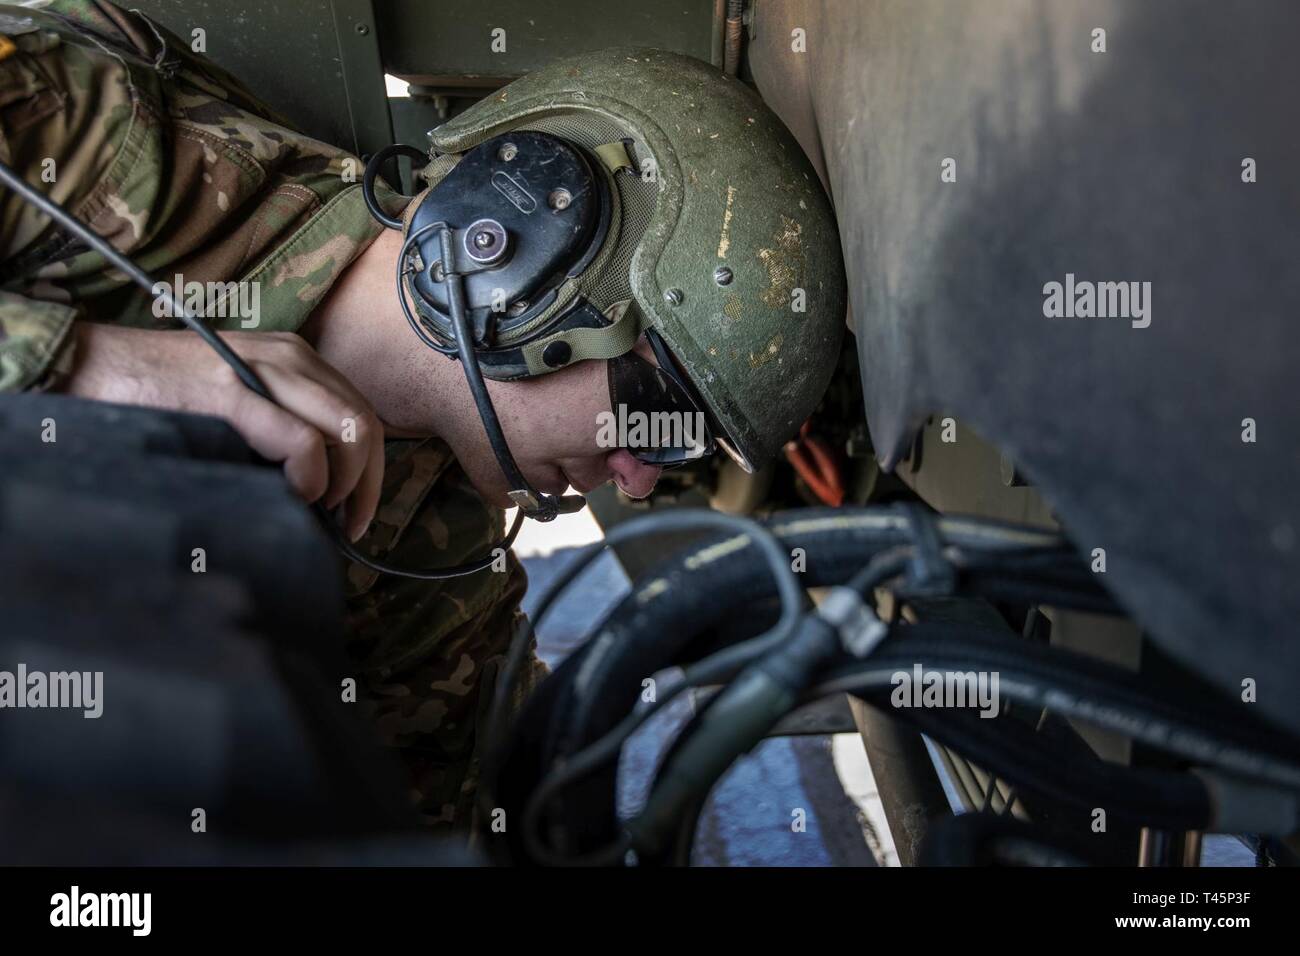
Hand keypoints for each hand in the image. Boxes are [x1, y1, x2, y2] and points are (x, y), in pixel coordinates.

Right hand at [62, 323, 383, 540]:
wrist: (89, 368)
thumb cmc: (158, 398)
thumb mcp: (237, 401)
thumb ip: (279, 428)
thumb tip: (319, 489)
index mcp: (293, 358)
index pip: (362, 414)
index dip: (371, 470)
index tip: (356, 512)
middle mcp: (288, 357)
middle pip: (366, 424)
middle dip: (367, 484)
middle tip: (346, 525)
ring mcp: (262, 372)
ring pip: (350, 430)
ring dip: (345, 484)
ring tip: (317, 512)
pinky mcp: (234, 396)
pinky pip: (305, 444)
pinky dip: (312, 479)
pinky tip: (292, 496)